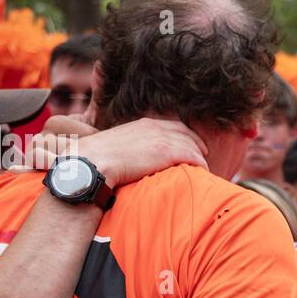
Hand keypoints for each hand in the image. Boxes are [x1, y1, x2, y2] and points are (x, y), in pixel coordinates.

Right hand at [30, 116, 207, 187]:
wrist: (91, 163)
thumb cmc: (96, 160)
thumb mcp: (114, 145)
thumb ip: (128, 148)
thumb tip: (127, 161)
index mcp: (143, 124)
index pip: (174, 126)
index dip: (186, 136)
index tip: (192, 146)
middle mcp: (156, 128)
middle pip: (188, 134)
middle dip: (198, 145)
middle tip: (204, 157)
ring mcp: (162, 139)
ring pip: (193, 146)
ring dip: (201, 158)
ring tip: (205, 170)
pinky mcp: (167, 152)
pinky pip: (194, 157)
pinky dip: (201, 165)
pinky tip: (203, 173)